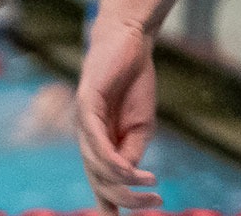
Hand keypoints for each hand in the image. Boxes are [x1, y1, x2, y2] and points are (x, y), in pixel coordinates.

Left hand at [75, 12, 161, 212]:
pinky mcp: (85, 106)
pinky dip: (111, 158)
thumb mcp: (141, 124)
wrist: (129, 42)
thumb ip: (132, 150)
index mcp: (101, 145)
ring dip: (123, 180)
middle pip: (100, 180)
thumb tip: (127, 175)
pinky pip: (94, 140)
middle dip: (127, 198)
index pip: (102, 183)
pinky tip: (128, 169)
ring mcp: (83, 124)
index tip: (139, 214)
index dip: (113, 206)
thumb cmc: (134, 82)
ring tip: (151, 185)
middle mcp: (87, 140)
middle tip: (156, 202)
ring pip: (96, 165)